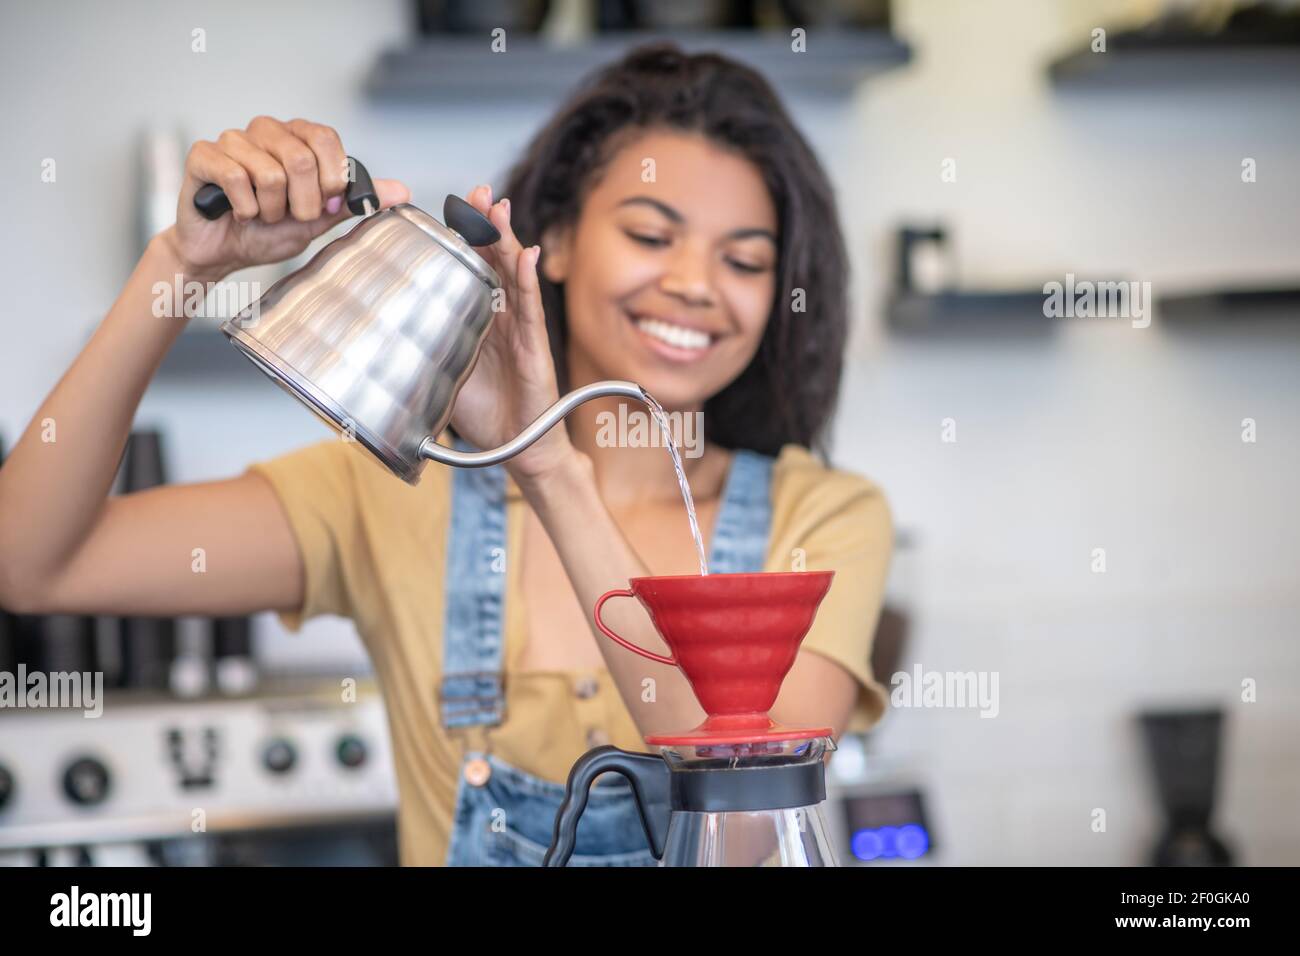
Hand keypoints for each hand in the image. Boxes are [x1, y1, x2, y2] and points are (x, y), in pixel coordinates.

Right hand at [162, 116, 409, 281]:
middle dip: (302, 204)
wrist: (223, 253)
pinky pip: (236, 178)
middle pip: (301, 159)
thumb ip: (353, 201)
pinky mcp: (204, 155)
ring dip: (270, 209)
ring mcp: (233, 139)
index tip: (323, 203)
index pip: (326, 139)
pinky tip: (238, 211)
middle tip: (289, 215)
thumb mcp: (320, 219)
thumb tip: (400, 191)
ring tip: (261, 213)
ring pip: (270, 174)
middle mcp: (266, 131)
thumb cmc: (267, 232)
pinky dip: (243, 207)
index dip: (329, 178)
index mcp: (297, 139)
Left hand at [445, 185, 577, 486]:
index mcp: (477, 315)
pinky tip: (527, 255)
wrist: (514, 445)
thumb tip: (370, 337)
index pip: (469, 266)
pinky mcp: (534, 344)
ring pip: (513, 272)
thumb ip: (417, 350)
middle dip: (485, 223)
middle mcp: (500, 313)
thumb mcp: (438, 372)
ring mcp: (519, 326)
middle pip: (494, 257)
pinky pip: (531, 307)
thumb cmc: (481, 411)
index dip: (461, 236)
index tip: (447, 207)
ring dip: (507, 238)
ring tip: (499, 208)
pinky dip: (528, 280)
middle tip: (477, 192)